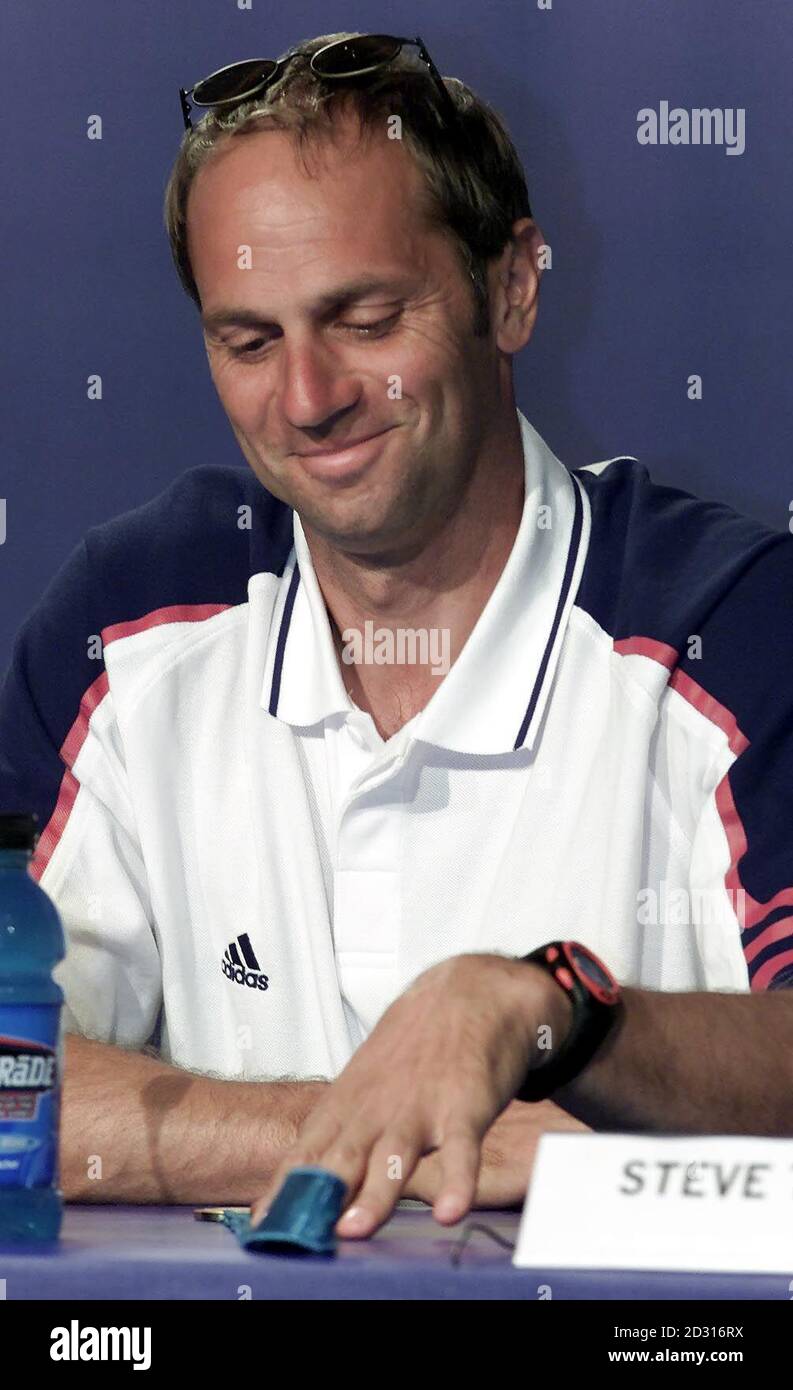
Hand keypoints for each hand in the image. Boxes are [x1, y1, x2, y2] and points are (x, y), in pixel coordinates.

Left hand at [249, 952, 571, 1236]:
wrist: (467, 993)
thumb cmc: (412, 1048)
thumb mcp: (365, 1082)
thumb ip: (341, 1132)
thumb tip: (308, 1182)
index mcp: (348, 1103)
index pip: (306, 1150)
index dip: (284, 1188)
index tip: (263, 1226)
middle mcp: (378, 1108)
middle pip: (341, 1156)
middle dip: (318, 1196)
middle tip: (298, 1235)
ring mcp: (420, 1107)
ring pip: (394, 1156)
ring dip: (374, 1195)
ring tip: (356, 1229)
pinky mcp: (465, 1106)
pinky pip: (462, 1149)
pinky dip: (458, 1181)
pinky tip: (451, 1211)